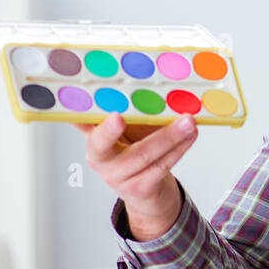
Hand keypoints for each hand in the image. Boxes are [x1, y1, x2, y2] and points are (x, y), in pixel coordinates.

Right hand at [74, 111, 197, 239]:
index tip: (86, 107)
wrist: (145, 191)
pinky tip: (191, 134)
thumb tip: (134, 76)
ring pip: (142, 155)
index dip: (78, 116)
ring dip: (168, 135)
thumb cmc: (134, 152)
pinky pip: (162, 165)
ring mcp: (118, 177)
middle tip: (119, 117)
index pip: (79, 124)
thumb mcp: (124, 131)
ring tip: (187, 120)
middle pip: (102, 144)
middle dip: (110, 130)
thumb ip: (124, 110)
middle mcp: (99, 160)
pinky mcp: (141, 187)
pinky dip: (180, 147)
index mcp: (92, 139)